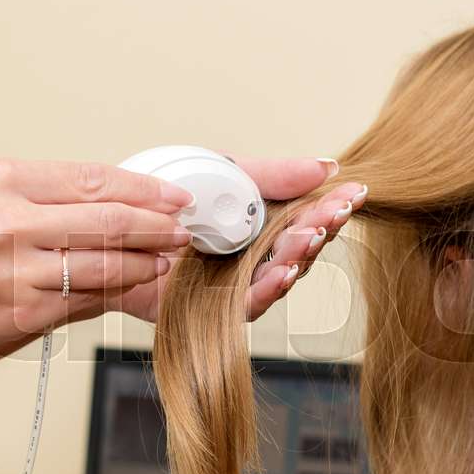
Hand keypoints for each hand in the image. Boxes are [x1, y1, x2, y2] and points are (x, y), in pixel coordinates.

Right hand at [0, 159, 193, 364]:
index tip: (170, 196)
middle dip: (157, 224)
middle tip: (185, 227)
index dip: (141, 189)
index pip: (90, 178)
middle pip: (107, 216)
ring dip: (148, 262)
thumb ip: (30, 211)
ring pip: (105, 261)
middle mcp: (7, 219)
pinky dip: (118, 295)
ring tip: (170, 260)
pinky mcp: (20, 315)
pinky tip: (137, 291)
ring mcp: (15, 269)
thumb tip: (96, 214)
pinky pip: (86, 301)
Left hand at [115, 156, 367, 320]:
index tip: (353, 192)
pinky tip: (282, 271)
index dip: (332, 206)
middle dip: (321, 228)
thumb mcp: (228, 174)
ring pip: (282, 274)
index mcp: (266, 220)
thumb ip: (274, 175)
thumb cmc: (172, 199)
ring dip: (299, 256)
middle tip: (333, 214)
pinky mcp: (216, 308)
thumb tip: (326, 166)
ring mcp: (240, 281)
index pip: (310, 216)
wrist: (120, 225)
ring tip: (310, 237)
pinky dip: (268, 288)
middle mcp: (259, 253)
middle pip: (302, 247)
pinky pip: (248, 304)